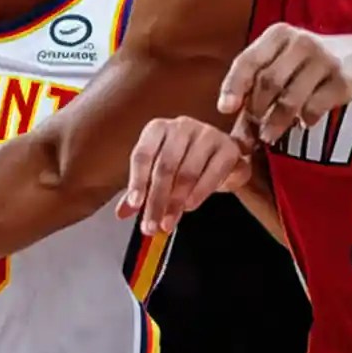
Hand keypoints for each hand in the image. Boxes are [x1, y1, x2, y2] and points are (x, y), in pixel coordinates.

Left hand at [116, 116, 254, 234]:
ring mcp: (206, 134)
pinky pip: (212, 174)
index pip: (143, 155)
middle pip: (165, 166)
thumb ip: (141, 191)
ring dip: (176, 202)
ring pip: (187, 172)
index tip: (134, 205)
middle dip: (156, 201)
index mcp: (158, 128)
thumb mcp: (159, 173)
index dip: (137, 182)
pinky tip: (189, 207)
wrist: (221, 157)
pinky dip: (199, 193)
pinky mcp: (228, 147)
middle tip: (151, 226)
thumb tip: (122, 213)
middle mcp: (181, 126)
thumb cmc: (183, 162)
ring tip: (168, 222)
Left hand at [217, 23, 351, 143]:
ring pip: (290, 99)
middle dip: (257, 110)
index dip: (233, 86)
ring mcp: (325, 59)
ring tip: (271, 135)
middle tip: (256, 127)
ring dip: (277, 123)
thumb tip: (237, 141)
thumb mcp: (280, 68)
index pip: (248, 60)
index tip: (224, 109)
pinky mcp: (344, 79)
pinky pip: (315, 108)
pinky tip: (305, 122)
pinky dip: (305, 120)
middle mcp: (301, 41)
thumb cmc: (306, 65)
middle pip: (268, 82)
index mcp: (278, 34)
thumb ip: (254, 97)